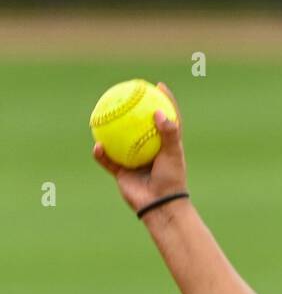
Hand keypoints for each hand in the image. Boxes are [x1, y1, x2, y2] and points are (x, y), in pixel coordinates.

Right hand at [91, 81, 187, 213]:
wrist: (160, 206)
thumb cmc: (171, 180)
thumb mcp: (173, 155)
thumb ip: (169, 134)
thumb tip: (159, 112)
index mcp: (164, 146)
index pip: (165, 119)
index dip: (164, 102)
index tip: (159, 86)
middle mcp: (147, 151)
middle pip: (137, 126)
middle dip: (131, 110)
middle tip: (124, 93)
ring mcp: (133, 161)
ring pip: (117, 141)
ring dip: (108, 129)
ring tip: (100, 114)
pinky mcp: (121, 173)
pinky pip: (107, 160)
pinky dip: (101, 153)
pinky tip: (97, 145)